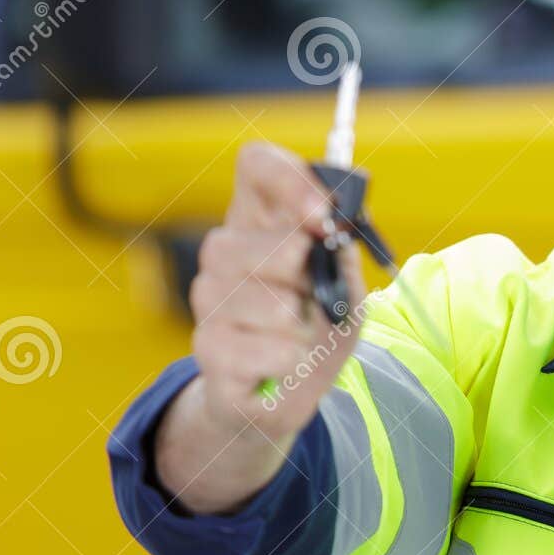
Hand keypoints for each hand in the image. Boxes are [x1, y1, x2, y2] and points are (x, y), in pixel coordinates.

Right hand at [188, 141, 365, 441]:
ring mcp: (208, 299)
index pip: (258, 164)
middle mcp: (223, 250)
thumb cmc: (318, 323)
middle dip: (306, 277)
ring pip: (271, 304)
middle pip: (260, 243)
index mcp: (259, 216)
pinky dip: (295, 361)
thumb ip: (342, 246)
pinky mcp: (208, 349)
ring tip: (304, 334)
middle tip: (318, 298)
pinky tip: (287, 362)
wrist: (286, 389)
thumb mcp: (346, 279)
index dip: (291, 182)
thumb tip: (335, 223)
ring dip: (306, 325)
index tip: (323, 218)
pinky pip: (269, 350)